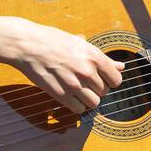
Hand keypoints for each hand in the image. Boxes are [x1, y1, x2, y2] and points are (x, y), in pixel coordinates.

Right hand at [6, 19, 125, 115]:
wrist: (28, 45)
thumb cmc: (54, 40)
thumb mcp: (81, 44)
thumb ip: (103, 58)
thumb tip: (121, 66)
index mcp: (95, 57)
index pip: (116, 80)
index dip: (110, 80)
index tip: (103, 79)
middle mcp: (87, 72)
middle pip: (104, 92)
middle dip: (97, 89)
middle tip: (86, 82)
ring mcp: (74, 84)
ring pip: (94, 103)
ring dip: (88, 99)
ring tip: (79, 91)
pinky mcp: (60, 94)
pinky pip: (78, 109)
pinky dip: (77, 105)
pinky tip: (71, 97)